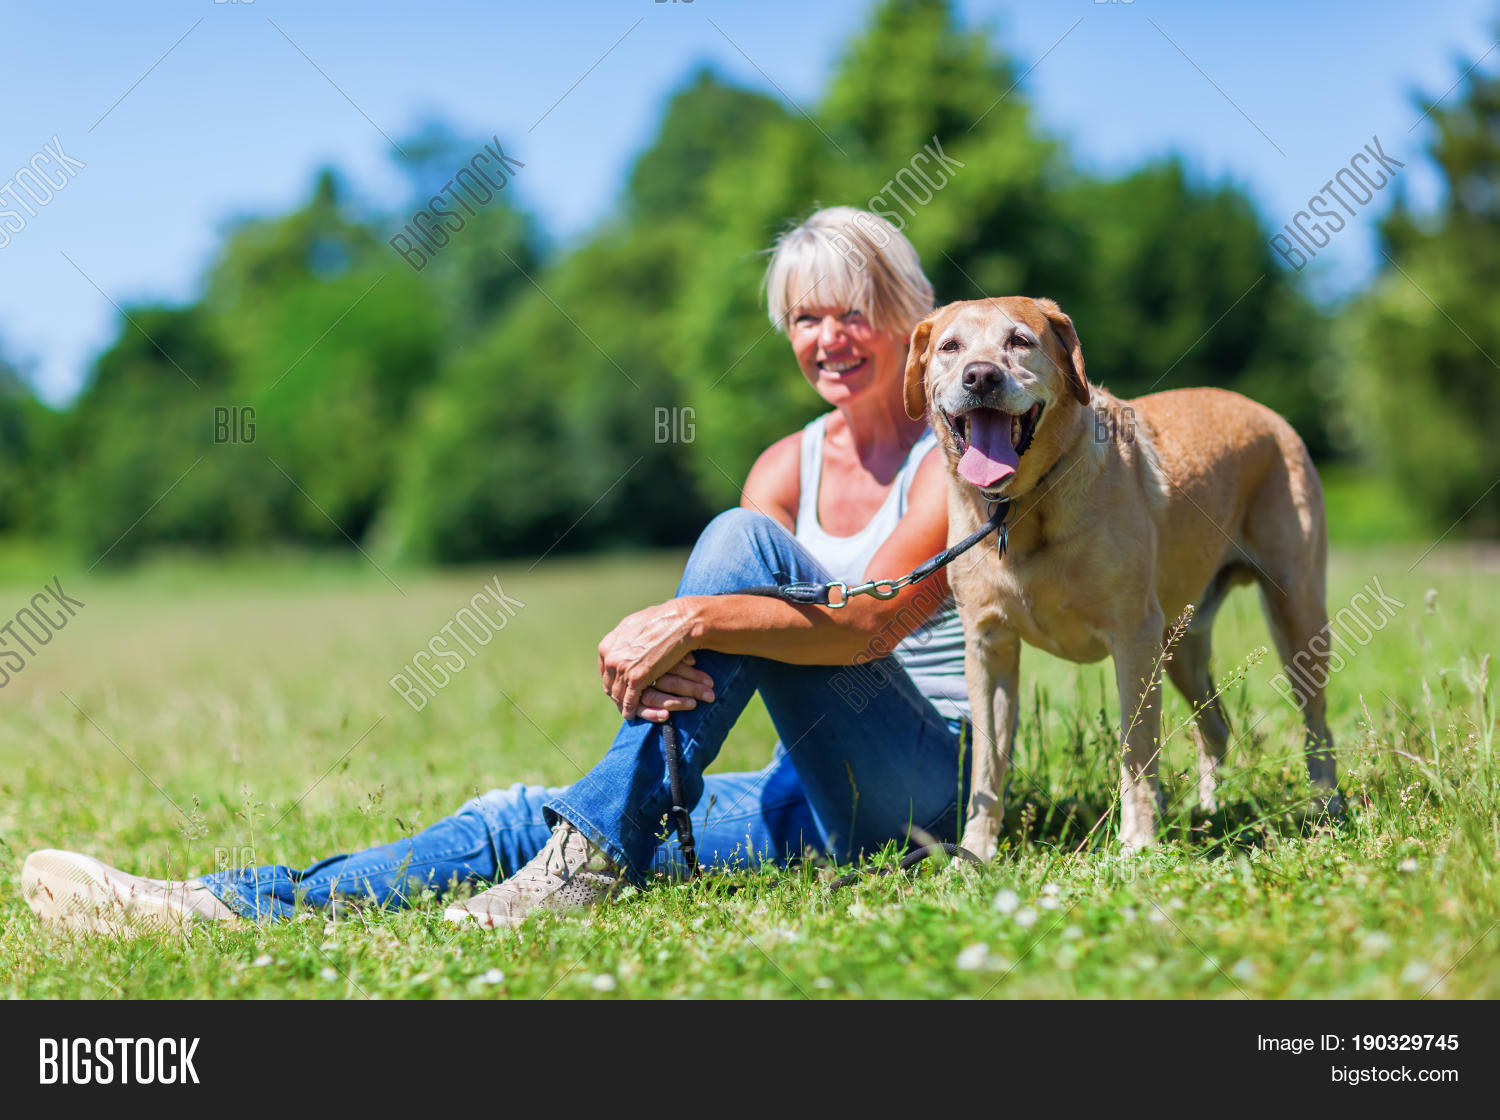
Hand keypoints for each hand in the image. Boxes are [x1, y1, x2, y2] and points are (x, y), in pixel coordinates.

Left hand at [597, 602, 714, 721]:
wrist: (681, 621)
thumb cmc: (663, 620)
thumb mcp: (634, 624)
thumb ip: (625, 637)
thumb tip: (623, 640)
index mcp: (608, 645)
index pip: (605, 670)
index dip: (613, 680)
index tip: (621, 685)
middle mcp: (611, 657)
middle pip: (609, 684)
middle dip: (616, 693)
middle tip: (624, 700)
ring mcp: (622, 668)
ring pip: (617, 694)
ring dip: (622, 704)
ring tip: (629, 710)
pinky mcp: (636, 679)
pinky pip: (629, 701)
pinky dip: (630, 710)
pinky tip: (632, 715)